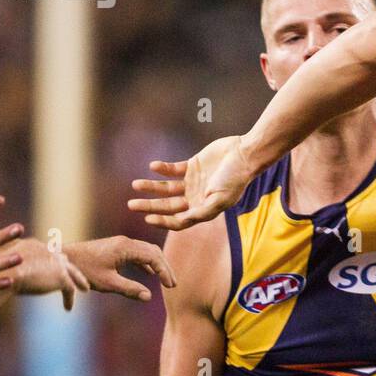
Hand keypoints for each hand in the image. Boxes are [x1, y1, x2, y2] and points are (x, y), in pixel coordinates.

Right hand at [10, 240, 90, 310]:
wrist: (2, 271)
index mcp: (32, 245)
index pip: (45, 250)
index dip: (50, 258)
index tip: (53, 262)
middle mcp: (47, 251)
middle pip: (62, 258)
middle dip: (67, 265)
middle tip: (72, 273)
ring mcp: (56, 263)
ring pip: (73, 273)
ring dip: (79, 281)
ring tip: (85, 288)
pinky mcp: (61, 277)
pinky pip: (69, 289)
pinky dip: (69, 299)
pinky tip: (68, 308)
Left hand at [64, 236, 176, 301]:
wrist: (63, 259)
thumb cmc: (84, 270)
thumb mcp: (107, 283)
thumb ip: (129, 289)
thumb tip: (149, 297)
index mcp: (126, 247)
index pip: (154, 257)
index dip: (164, 272)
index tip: (170, 286)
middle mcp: (126, 242)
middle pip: (154, 252)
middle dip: (164, 268)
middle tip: (172, 284)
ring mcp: (121, 243)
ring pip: (147, 251)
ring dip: (157, 265)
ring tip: (164, 280)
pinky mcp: (116, 247)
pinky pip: (137, 253)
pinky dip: (146, 263)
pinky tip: (148, 273)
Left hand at [128, 135, 255, 230]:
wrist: (245, 154)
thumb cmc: (236, 178)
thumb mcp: (220, 199)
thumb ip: (201, 212)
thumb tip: (181, 221)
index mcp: (202, 209)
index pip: (178, 220)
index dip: (162, 221)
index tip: (148, 218)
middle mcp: (195, 198)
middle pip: (167, 205)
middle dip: (150, 206)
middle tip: (131, 205)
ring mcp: (192, 182)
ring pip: (166, 188)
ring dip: (151, 187)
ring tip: (135, 184)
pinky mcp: (191, 166)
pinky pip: (172, 170)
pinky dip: (162, 169)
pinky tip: (153, 166)